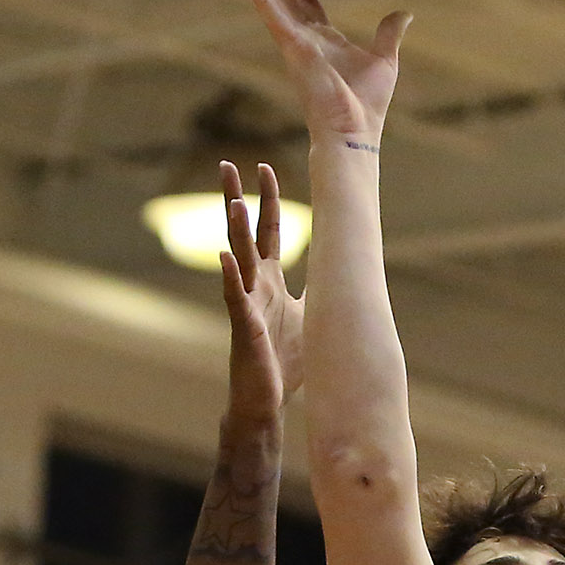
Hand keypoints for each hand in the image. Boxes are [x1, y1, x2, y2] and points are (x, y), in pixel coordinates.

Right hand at [218, 160, 301, 419]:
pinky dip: (230, 277)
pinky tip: (224, 256)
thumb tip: (340, 267)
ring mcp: (246, 304)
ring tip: (233, 200)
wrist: (267, 400)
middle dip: (238, 199)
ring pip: (239, 259)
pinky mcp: (244, 328)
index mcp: (270, 280)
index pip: (268, 231)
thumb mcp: (309, 316)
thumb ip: (316, 289)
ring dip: (236, 229)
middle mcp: (255, 285)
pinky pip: (234, 298)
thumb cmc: (285, 360)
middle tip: (227, 164)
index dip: (267, 200)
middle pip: (245, 234)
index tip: (264, 167)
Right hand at [224, 0, 409, 141]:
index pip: (307, 3)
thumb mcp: (385, 59)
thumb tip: (405, 14)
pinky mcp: (292, 48)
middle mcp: (304, 38)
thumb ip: (389, 34)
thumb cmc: (368, 105)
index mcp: (324, 40)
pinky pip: (272, 17)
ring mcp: (294, 42)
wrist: (355, 130)